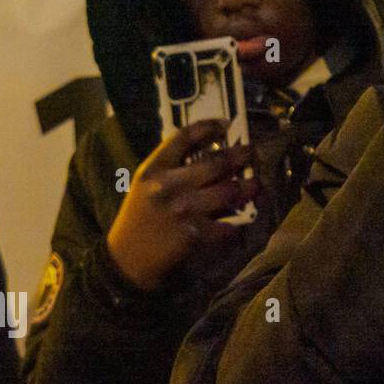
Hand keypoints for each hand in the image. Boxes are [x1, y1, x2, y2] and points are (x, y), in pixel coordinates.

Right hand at [105, 119, 258, 291]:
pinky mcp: (195, 233)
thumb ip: (172, 167)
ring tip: (256, 184)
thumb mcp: (146, 185)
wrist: (127, 259)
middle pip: (217, 162)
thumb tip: (212, 149)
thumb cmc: (140, 217)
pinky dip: (238, 220)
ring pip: (230, 191)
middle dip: (241, 155)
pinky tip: (242, 216)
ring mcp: (183, 210)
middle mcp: (169, 186)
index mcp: (154, 169)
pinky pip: (229, 222)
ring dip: (248, 187)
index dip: (208, 126)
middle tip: (253, 152)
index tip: (226, 124)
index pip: (184, 137)